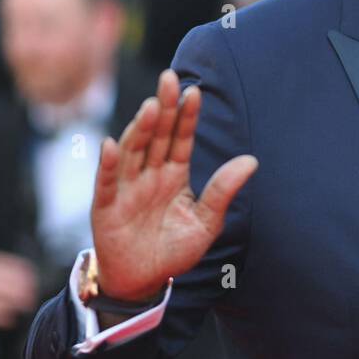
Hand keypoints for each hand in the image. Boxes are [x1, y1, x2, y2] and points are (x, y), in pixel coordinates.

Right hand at [90, 69, 257, 301]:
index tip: (195, 90)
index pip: (181, 138)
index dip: (187, 116)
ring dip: (140, 129)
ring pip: (133, 152)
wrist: (145, 280)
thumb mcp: (207, 221)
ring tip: (151, 107)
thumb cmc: (175, 249)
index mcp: (174, 174)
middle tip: (169, 78)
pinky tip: (110, 144)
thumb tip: (252, 160)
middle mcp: (150, 175)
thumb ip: (223, 190)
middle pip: (157, 136)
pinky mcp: (106, 207)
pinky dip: (109, 164)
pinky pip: (108, 183)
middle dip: (163, 108)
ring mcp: (127, 188)